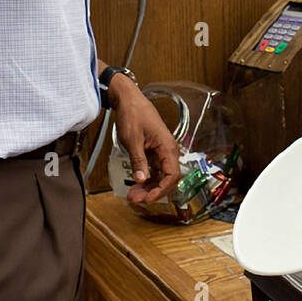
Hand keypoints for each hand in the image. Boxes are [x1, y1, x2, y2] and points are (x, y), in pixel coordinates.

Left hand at [110, 75, 181, 205]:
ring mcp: (162, 153)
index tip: (148, 198)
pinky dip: (146, 180)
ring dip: (149, 188)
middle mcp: (168, 151)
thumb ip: (138, 160)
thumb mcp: (133, 140)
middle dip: (153, 192)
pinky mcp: (154, 153)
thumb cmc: (134, 115)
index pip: (172, 175)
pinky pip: (154, 171)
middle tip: (135, 199)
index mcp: (167, 147)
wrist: (129, 101)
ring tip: (133, 195)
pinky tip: (136, 186)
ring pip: (160, 177)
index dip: (161, 189)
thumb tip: (141, 179)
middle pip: (167, 179)